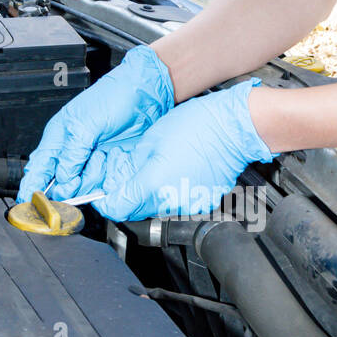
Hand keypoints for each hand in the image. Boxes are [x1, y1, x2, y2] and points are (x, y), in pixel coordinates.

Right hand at [16, 45, 173, 202]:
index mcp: (59, 136)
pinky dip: (104, 181)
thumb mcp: (84, 123)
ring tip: (100, 159)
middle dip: (65, 188)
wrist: (147, 94)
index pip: (39, 167)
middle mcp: (74, 150)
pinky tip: (109, 167)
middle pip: (60, 182)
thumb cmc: (113, 96)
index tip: (28, 203)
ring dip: (88, 180)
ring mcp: (92, 158)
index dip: (32, 187)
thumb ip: (71, 153)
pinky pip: (102, 182)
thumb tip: (62, 178)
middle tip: (72, 186)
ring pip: (82, 184)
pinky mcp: (111, 164)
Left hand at [88, 80, 276, 221]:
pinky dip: (174, 192)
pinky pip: (179, 203)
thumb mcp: (151, 140)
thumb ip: (131, 166)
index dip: (106, 202)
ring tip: (159, 169)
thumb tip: (117, 180)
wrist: (233, 127)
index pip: (117, 208)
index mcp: (153, 183)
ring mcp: (190, 203)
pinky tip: (179, 172)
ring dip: (152, 195)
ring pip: (158, 207)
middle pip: (137, 210)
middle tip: (129, 178)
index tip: (103, 196)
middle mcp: (171, 199)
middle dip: (129, 197)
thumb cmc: (198, 126)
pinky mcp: (204, 202)